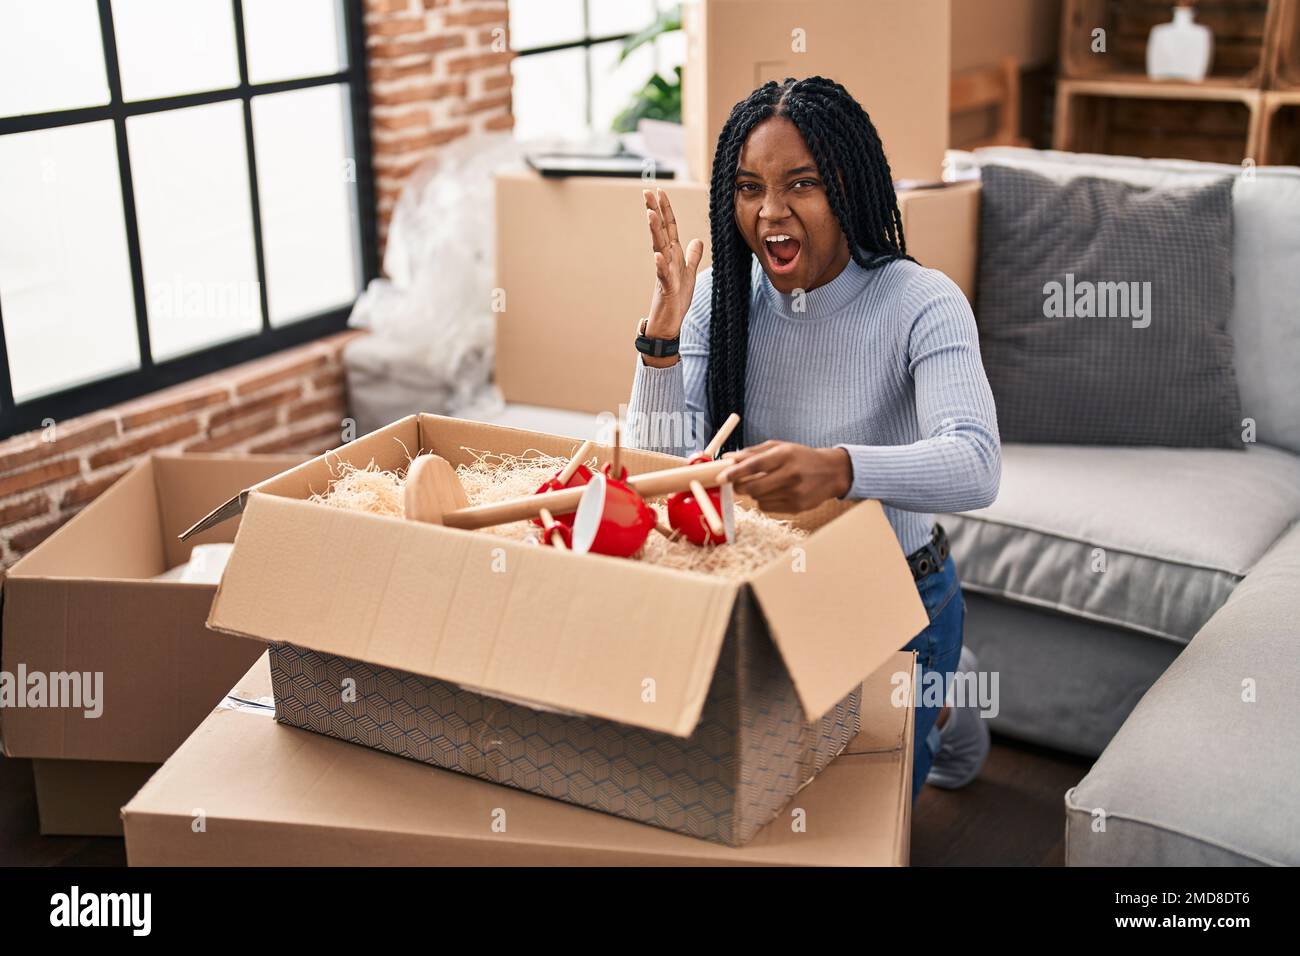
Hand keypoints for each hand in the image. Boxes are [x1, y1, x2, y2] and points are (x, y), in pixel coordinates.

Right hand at [643, 187, 704, 342]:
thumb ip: (692, 255)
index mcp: (673, 254)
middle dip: (654, 211)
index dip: (666, 209)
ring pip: (659, 247)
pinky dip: (660, 265)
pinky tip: (657, 255)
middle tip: (647, 192)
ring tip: (650, 214)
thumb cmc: (677, 298)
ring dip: (655, 231)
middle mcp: (666, 259)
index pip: (669, 226)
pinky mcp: (665, 287)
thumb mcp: (689, 272)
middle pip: (661, 231)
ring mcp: (664, 272)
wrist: (669, 322)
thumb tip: (697, 240)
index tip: (660, 191)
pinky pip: (663, 274)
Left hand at [716, 441, 852, 512]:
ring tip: (765, 484)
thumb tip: (727, 458)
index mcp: (785, 455)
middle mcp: (791, 474)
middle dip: (739, 486)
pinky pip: (767, 507)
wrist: (832, 472)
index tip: (720, 477)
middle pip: (753, 486)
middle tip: (736, 483)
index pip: (755, 465)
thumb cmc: (800, 457)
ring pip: (758, 498)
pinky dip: (764, 501)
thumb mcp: (779, 447)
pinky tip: (775, 492)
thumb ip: (752, 452)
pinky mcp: (797, 507)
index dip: (735, 472)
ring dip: (754, 492)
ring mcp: (795, 493)